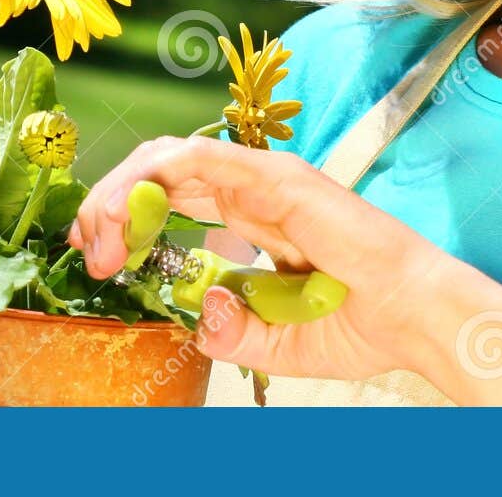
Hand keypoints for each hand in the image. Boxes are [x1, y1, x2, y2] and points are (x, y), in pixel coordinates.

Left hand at [69, 135, 487, 382]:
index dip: (126, 214)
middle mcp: (255, 189)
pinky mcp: (276, 178)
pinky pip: (200, 159)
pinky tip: (128, 214)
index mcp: (255, 216)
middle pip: (161, 171)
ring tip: (99, 235)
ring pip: (170, 158)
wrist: (414, 321)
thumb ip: (226, 328)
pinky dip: (152, 178)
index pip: (174, 195)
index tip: (98, 254)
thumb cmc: (361, 327)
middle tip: (87, 246)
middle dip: (111, 202)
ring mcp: (265, 177)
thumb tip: (196, 309)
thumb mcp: (272, 342)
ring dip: (122, 191)